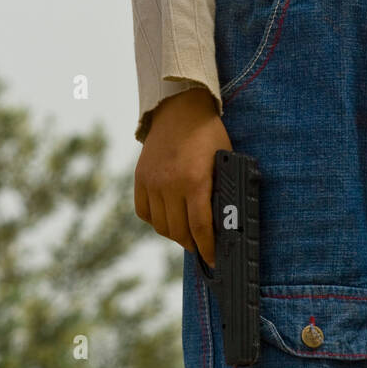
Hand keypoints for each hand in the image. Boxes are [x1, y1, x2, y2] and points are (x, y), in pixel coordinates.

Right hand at [134, 87, 231, 266]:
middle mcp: (170, 184)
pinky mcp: (140, 178)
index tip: (212, 259)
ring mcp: (152, 182)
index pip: (199, 226)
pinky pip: (144, 212)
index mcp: (194, 180)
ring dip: (174, 234)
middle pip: (178, 231)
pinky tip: (167, 218)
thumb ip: (221, 188)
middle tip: (201, 246)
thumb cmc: (208, 134)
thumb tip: (226, 220)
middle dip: (192, 244)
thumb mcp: (223, 159)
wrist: (180, 108)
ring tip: (186, 233)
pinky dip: (155, 220)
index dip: (207, 247)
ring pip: (160, 225)